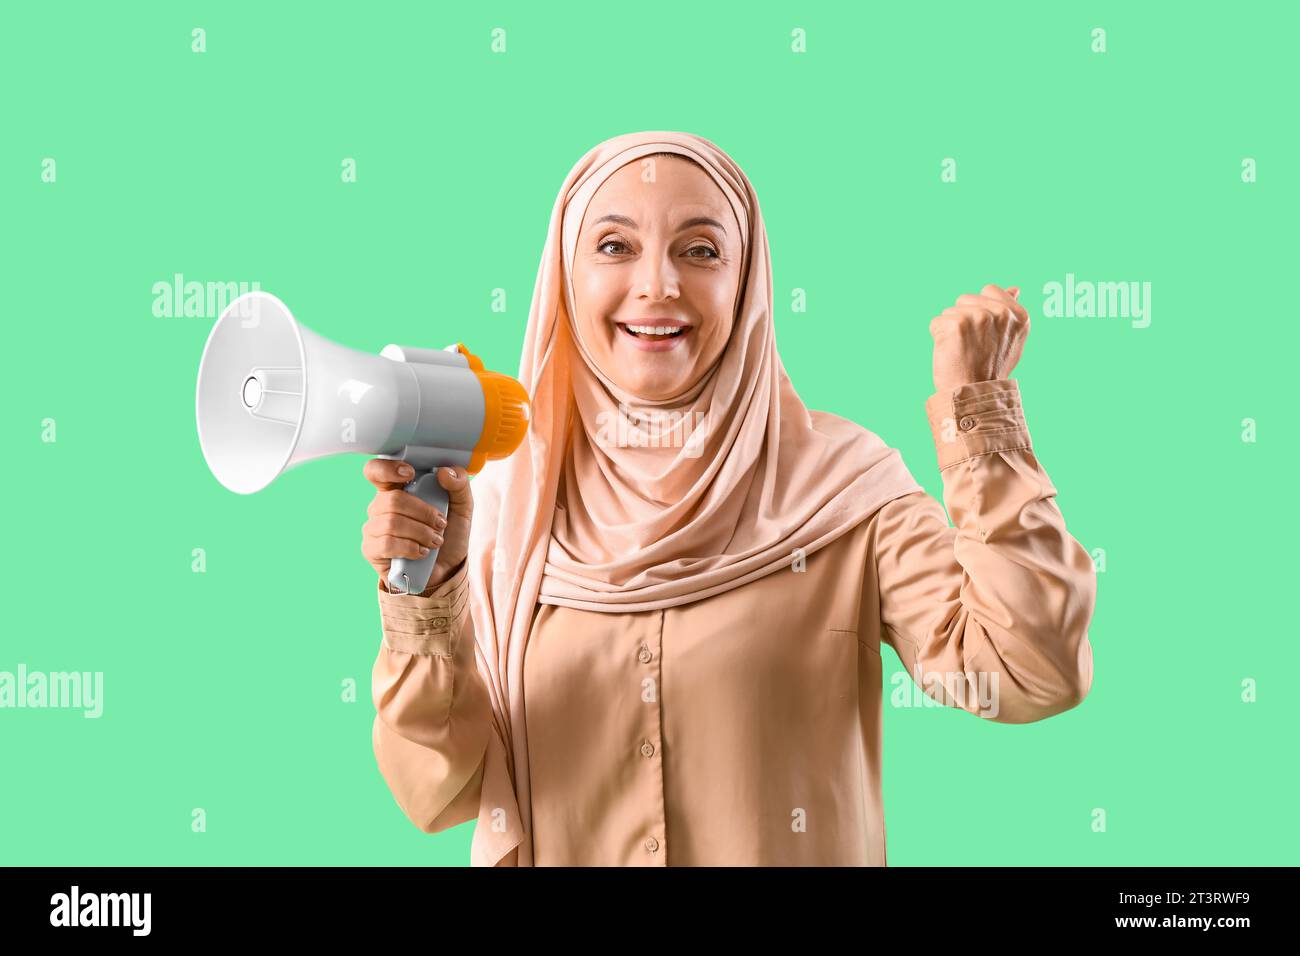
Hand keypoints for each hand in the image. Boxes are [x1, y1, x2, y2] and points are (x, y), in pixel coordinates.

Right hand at [361, 460, 473, 593]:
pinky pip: (386, 544)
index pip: (376, 471)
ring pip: (391, 523)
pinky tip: (422, 552)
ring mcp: (373, 528)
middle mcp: (380, 507)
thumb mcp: (462, 507)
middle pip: (392, 500)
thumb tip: (444, 471)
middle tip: (441, 524)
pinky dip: (410, 548)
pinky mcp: (371, 550)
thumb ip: (459, 485)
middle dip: (424, 513)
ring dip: (421, 533)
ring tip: (435, 541)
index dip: (387, 468)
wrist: (446, 569)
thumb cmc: (449, 534)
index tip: (410, 473)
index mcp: (397, 489)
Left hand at [929, 283, 1029, 393]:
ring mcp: (979, 317)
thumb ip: (1010, 313)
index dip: (980, 309)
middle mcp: (1001, 313)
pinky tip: (951, 353)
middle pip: (966, 298)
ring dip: (950, 329)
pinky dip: (938, 337)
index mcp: (1018, 314)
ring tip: (962, 350)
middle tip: (972, 346)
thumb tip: (1015, 288)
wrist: (974, 394)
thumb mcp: (1011, 339)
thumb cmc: (990, 369)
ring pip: (950, 310)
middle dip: (964, 319)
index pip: (990, 289)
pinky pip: (936, 322)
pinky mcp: (957, 324)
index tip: (983, 334)